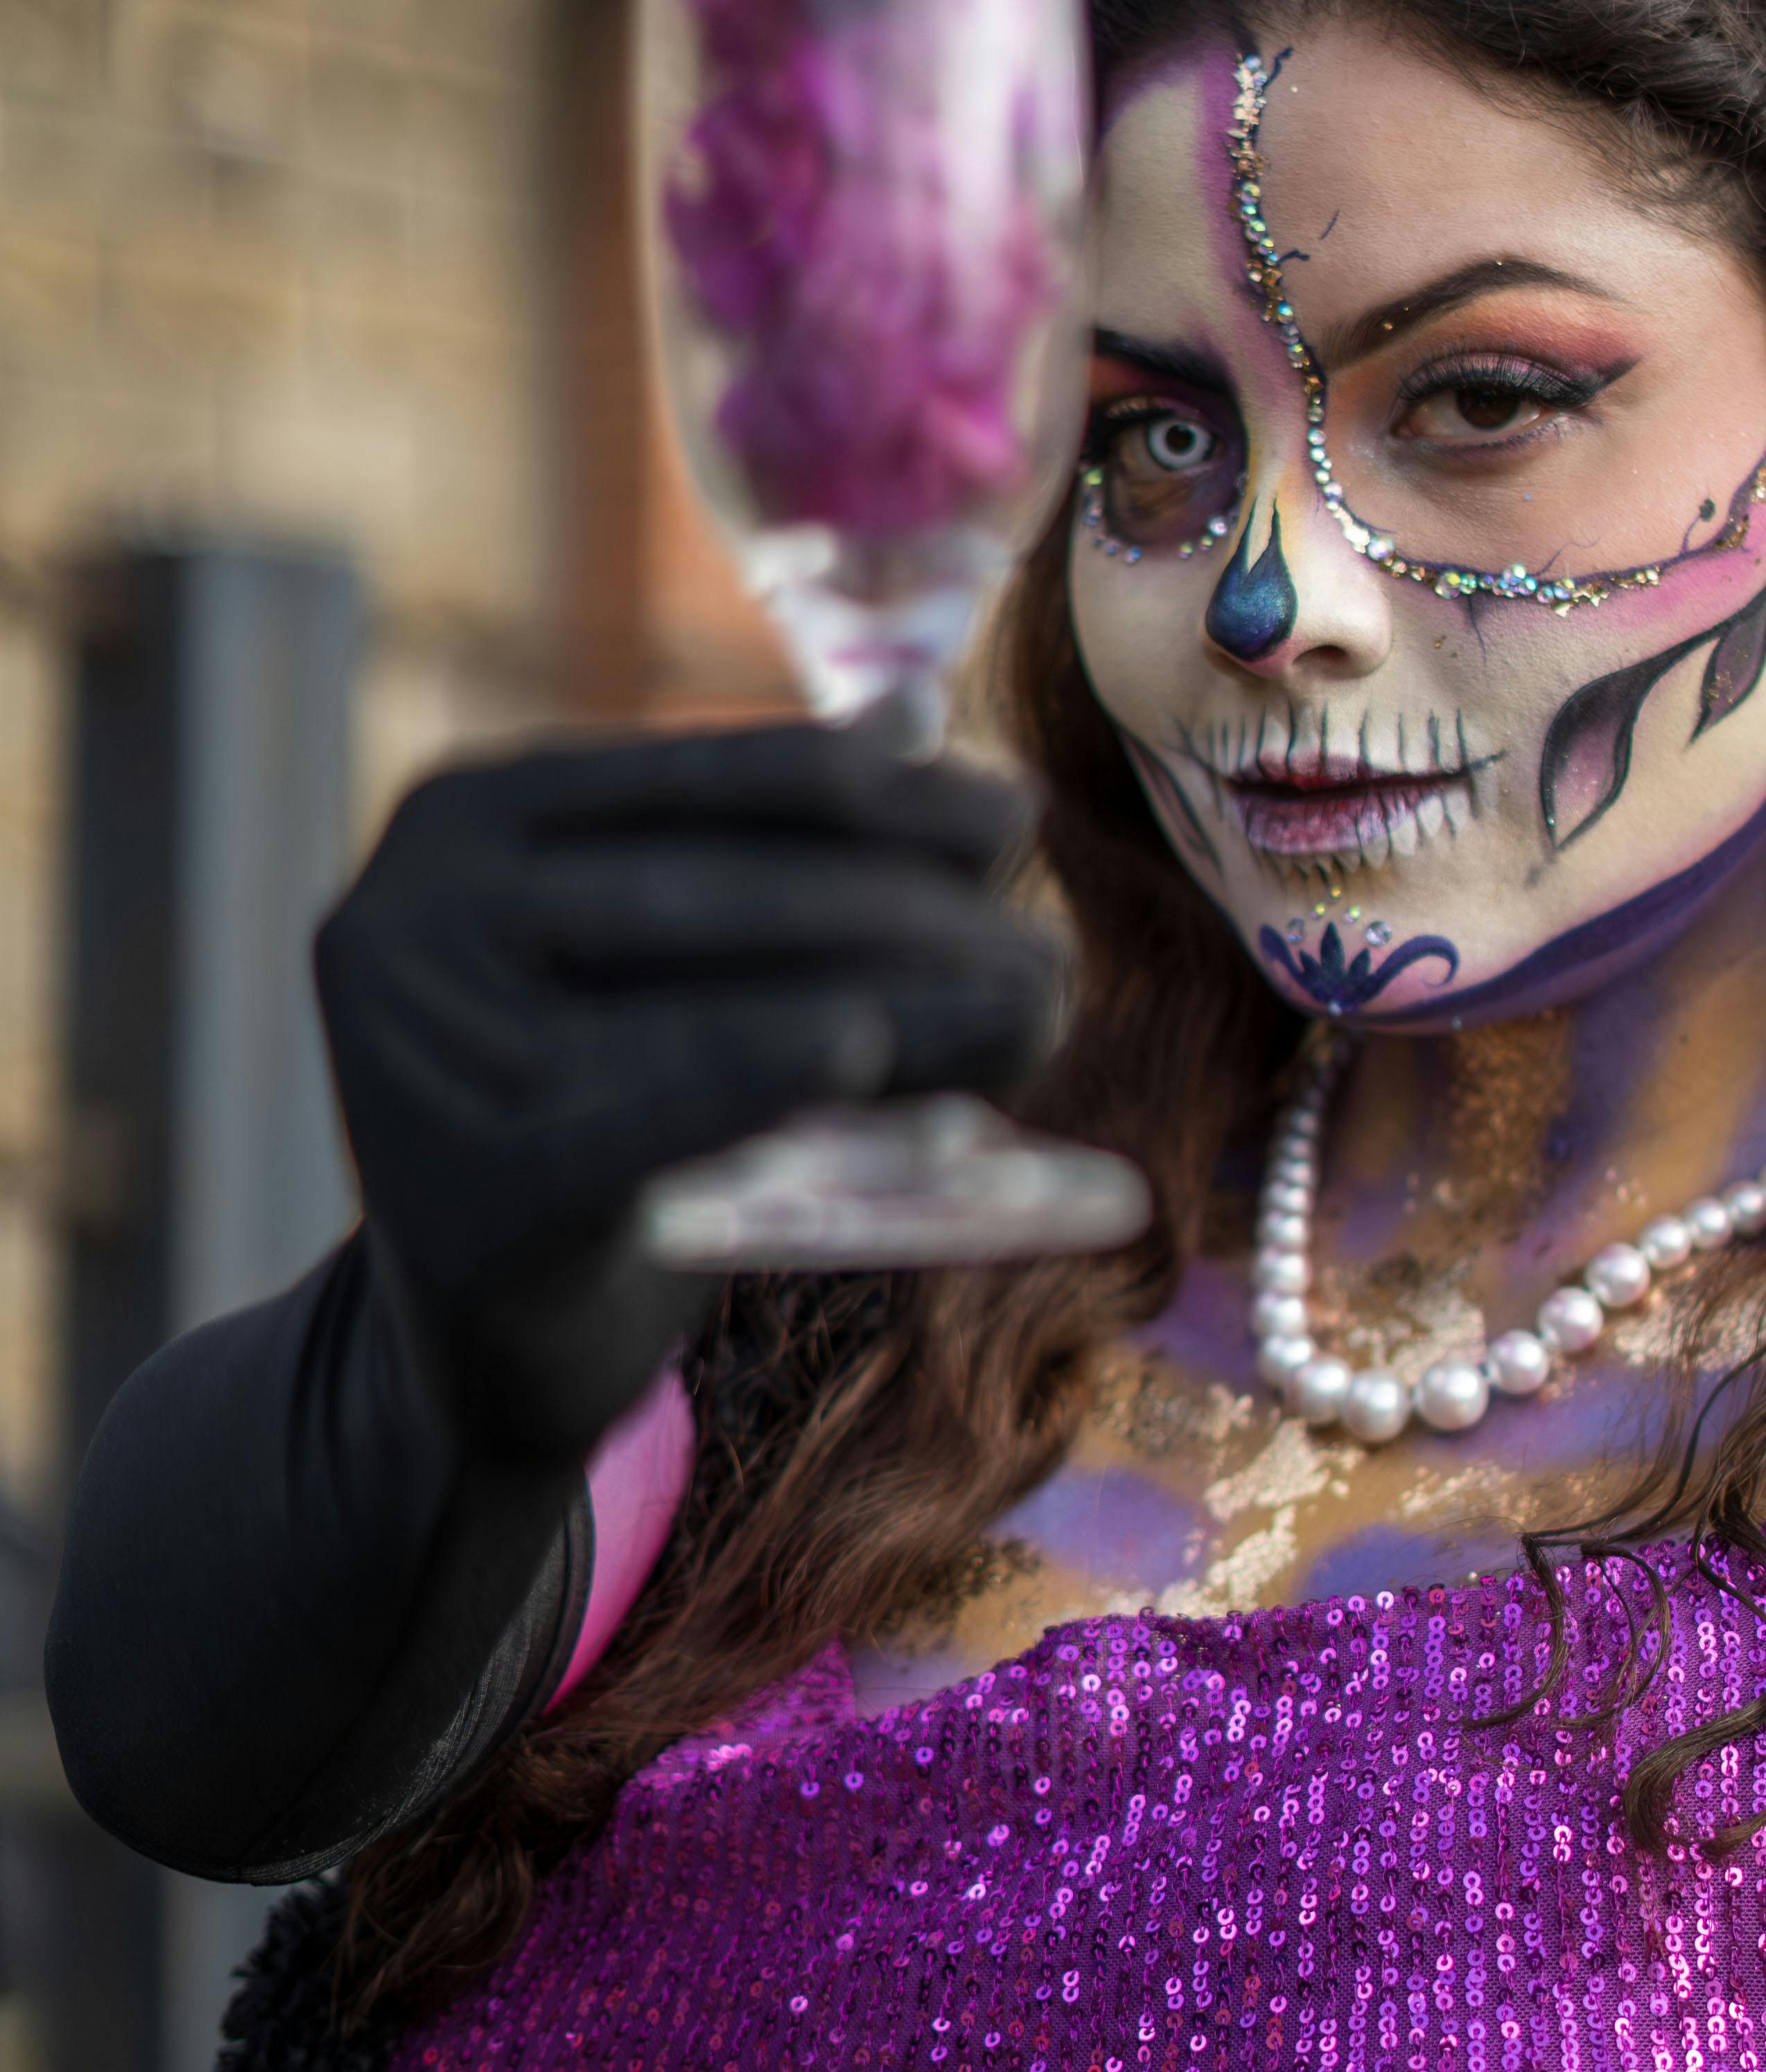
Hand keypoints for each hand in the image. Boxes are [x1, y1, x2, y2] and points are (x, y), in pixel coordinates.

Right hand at [313, 715, 1059, 1463]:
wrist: (479, 1356)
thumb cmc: (603, 1130)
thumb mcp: (671, 972)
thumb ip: (770, 851)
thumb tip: (919, 715)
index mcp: (459, 816)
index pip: (703, 776)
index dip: (874, 791)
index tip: (1016, 812)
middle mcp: (406, 910)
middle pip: (712, 888)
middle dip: (905, 910)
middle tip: (1052, 947)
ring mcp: (414, 1047)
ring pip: (703, 997)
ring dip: (900, 1000)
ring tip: (1039, 1008)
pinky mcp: (469, 1183)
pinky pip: (653, 1111)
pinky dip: (767, 1077)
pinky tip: (870, 1054)